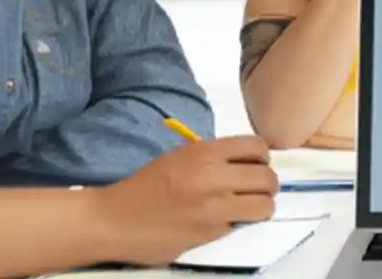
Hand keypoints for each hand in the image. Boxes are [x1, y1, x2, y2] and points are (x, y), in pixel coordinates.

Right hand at [93, 136, 277, 266]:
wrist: (114, 220)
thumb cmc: (146, 186)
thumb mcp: (180, 157)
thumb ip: (214, 157)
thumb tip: (248, 162)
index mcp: (204, 153)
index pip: (256, 147)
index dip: (262, 156)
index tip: (258, 163)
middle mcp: (213, 178)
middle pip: (267, 178)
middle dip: (268, 183)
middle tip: (259, 188)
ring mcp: (213, 209)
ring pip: (264, 206)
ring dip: (262, 206)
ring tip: (251, 206)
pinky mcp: (209, 234)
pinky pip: (238, 226)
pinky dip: (235, 224)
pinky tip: (220, 221)